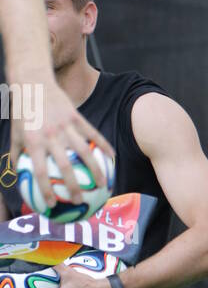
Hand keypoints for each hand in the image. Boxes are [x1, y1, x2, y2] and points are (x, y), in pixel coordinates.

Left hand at [12, 78, 113, 208]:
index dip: (46, 190)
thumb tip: (19, 177)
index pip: (40, 172)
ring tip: (104, 185)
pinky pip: (93, 135)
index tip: (52, 205)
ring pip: (84, 152)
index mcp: (33, 142)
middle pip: (65, 166)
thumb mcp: (15, 133)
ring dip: (96, 170)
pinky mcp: (76, 117)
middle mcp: (50, 136)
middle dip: (74, 186)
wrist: (32, 82)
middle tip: (81, 202)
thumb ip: (16, 155)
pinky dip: (104, 146)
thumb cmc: (22, 110)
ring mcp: (65, 126)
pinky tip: (112, 158)